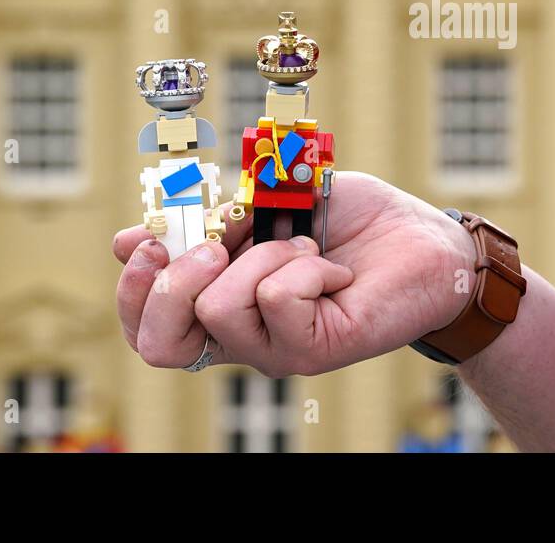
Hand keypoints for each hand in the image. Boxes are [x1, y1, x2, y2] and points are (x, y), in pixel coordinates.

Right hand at [112, 172, 475, 376]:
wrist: (424, 240)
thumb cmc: (350, 220)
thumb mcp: (267, 205)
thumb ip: (208, 224)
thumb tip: (130, 241)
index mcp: (221, 301)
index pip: (146, 326)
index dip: (133, 287)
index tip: (154, 237)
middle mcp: (241, 336)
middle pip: (159, 342)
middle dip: (173, 282)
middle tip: (218, 246)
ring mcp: (275, 349)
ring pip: (219, 307)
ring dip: (263, 256)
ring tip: (305, 249)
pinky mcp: (314, 350)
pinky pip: (276, 300)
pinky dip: (304, 267)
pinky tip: (334, 271)